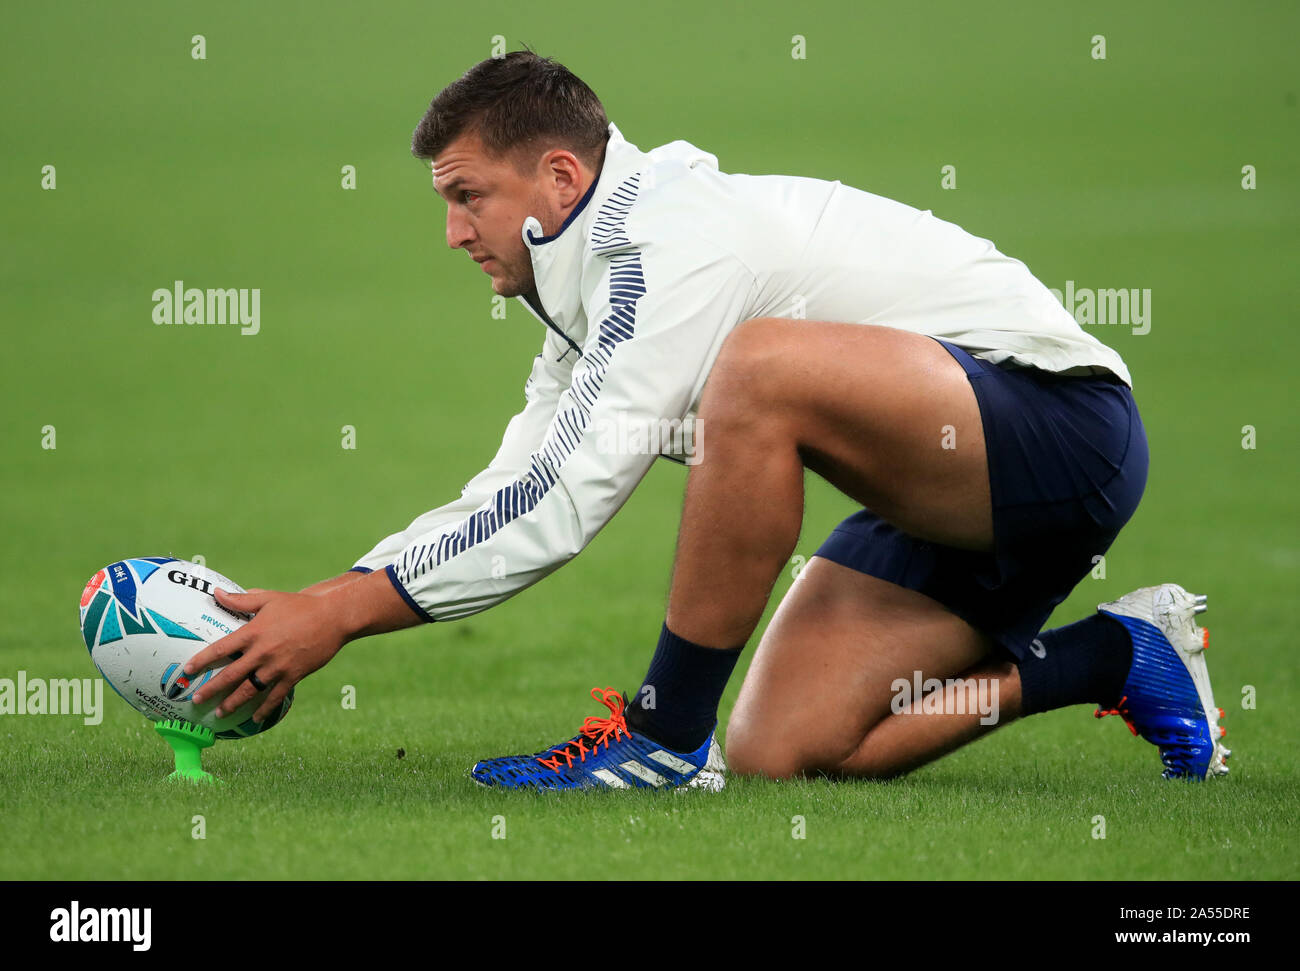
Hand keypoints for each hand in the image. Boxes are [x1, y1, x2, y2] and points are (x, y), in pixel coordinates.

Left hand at [185, 588, 346, 723]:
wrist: (332, 617)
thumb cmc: (299, 606)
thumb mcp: (268, 599)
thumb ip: (241, 600)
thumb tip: (216, 593)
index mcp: (253, 632)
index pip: (220, 650)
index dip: (201, 661)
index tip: (186, 671)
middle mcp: (262, 652)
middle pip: (230, 676)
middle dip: (211, 690)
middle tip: (196, 700)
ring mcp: (278, 667)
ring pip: (249, 690)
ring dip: (232, 703)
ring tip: (220, 713)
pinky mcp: (293, 676)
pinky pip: (275, 696)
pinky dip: (263, 709)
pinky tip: (254, 718)